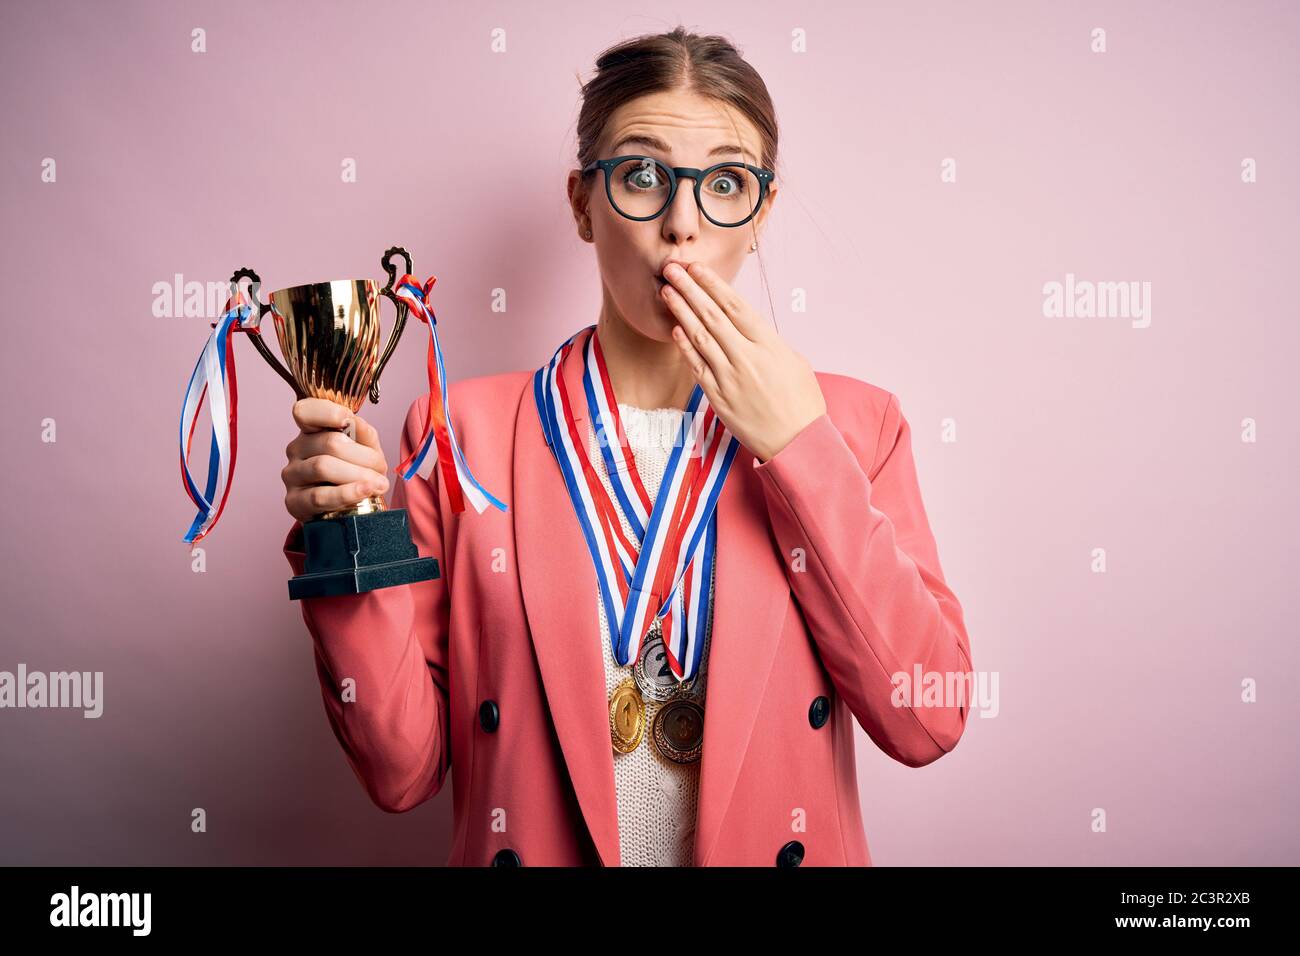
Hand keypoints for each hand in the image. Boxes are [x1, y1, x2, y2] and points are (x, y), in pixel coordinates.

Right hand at [282, 398, 389, 522]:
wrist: (347, 510)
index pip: (305, 411)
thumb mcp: (366, 450)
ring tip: (379, 484)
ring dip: (358, 475)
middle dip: (363, 456)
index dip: (327, 412)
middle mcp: (296, 449)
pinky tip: (365, 491)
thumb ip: (363, 434)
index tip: (348, 419)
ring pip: (323, 467)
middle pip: (329, 442)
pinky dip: (346, 493)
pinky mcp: (294, 501)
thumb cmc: (354, 473)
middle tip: (381, 469)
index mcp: (311, 430)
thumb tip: (355, 422)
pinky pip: (320, 496)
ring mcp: (292, 475)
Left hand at [660, 259, 826, 462]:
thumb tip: (748, 326)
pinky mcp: (718, 397)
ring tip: (667, 291)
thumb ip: (769, 341)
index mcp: (769, 345)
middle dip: (689, 289)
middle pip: (712, 315)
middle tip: (672, 269)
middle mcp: (746, 358)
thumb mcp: (795, 362)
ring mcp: (729, 378)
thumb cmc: (802, 402)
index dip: (713, 284)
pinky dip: (684, 346)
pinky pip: (696, 366)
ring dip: (681, 311)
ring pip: (699, 337)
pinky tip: (674, 328)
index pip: (735, 306)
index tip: (697, 268)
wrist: (797, 443)